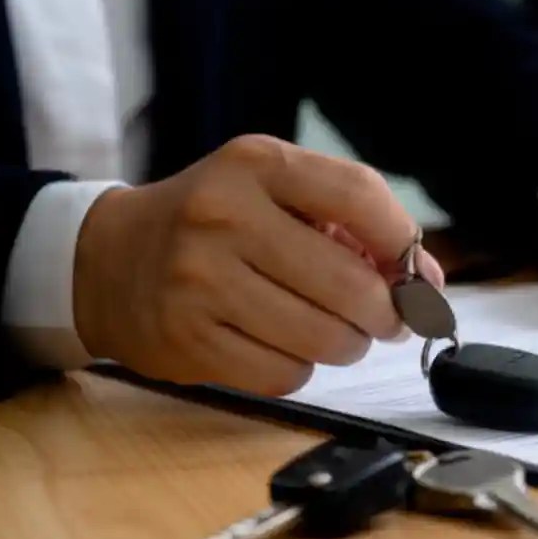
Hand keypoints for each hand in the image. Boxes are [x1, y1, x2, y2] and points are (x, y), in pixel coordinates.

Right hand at [73, 135, 443, 395]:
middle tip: (389, 319)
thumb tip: (426, 281)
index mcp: (257, 165)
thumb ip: (352, 221)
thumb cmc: (217, 222)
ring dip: (349, 345)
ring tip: (336, 331)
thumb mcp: (274, 190)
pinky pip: (285, 373)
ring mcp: (201, 280)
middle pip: (352, 285)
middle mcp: (224, 216)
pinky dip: (301, 367)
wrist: (111, 258)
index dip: (405, 242)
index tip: (419, 274)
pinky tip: (283, 345)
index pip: (361, 195)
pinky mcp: (187, 339)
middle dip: (388, 314)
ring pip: (325, 339)